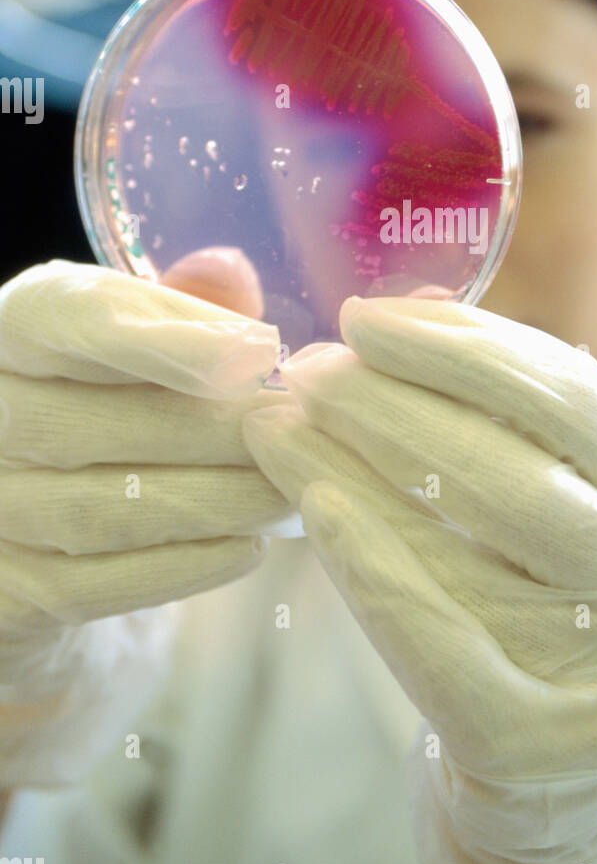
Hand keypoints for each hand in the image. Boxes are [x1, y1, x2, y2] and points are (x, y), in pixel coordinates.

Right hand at [0, 259, 290, 786]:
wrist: (46, 530)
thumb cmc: (116, 406)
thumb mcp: (146, 342)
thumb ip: (185, 306)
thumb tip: (230, 272)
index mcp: (14, 329)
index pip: (69, 317)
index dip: (164, 335)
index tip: (260, 351)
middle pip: (92, 420)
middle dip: (213, 430)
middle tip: (300, 433)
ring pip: (101, 509)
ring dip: (214, 501)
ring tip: (292, 491)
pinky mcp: (8, 591)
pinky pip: (99, 585)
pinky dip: (185, 564)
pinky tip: (250, 546)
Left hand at [242, 295, 596, 863]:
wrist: (562, 792)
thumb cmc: (539, 625)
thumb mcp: (553, 520)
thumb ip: (503, 425)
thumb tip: (411, 310)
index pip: (571, 400)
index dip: (466, 349)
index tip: (366, 318)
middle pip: (523, 470)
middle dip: (402, 405)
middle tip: (310, 369)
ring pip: (482, 544)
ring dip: (365, 468)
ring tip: (281, 424)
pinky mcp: (539, 741)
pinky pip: (441, 638)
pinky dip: (371, 561)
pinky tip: (312, 508)